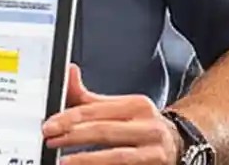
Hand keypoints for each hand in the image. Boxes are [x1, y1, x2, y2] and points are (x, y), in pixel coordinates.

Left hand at [42, 64, 181, 164]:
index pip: (97, 110)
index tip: (49, 125)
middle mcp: (149, 127)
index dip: (69, 118)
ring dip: (86, 159)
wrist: (179, 145)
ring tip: (63, 161)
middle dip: (73, 137)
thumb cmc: (141, 125)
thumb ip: (90, 97)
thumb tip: (68, 72)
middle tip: (51, 140)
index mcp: (137, 105)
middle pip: (104, 131)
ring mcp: (155, 151)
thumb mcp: (120, 107)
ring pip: (116, 155)